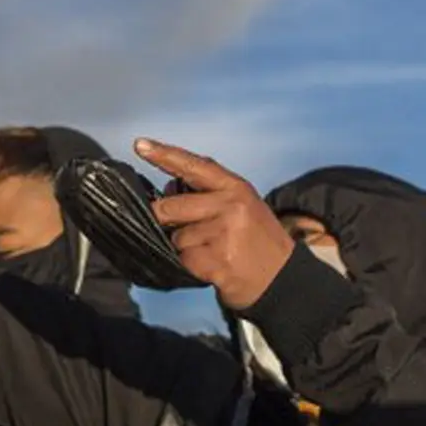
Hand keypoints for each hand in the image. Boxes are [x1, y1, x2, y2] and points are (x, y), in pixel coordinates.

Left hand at [133, 139, 294, 312]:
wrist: (283, 280)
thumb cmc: (258, 242)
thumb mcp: (243, 207)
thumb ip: (209, 194)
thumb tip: (169, 187)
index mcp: (236, 188)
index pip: (194, 166)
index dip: (164, 155)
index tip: (141, 145)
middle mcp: (230, 206)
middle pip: (171, 206)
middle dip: (165, 219)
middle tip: (186, 229)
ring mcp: (223, 233)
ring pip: (176, 236)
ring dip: (185, 247)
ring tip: (212, 250)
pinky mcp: (216, 260)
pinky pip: (183, 258)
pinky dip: (191, 264)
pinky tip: (212, 265)